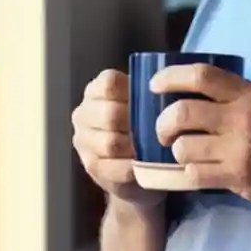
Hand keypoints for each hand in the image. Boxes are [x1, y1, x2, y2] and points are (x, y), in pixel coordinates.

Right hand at [71, 69, 164, 210]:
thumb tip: (168, 92)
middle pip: (110, 115)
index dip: (133, 94)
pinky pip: (112, 168)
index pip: (109, 83)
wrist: (135, 166)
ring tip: (152, 148)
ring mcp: (83, 141)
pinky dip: (132, 168)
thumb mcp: (144, 104)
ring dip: (135, 147)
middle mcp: (83, 113)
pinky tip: (143, 165)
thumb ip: (147, 95)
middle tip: (158, 131)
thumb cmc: (143, 126)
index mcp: (96, 90)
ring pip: (110, 143)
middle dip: (136, 124)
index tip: (151, 104)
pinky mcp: (90, 167)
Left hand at [151, 63, 250, 216]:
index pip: (200, 75)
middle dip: (162, 124)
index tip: (154, 85)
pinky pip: (196, 174)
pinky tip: (198, 173)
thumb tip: (194, 96)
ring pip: (184, 147)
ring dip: (178, 153)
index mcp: (249, 93)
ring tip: (185, 156)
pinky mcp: (239, 176)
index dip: (170, 77)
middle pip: (181, 112)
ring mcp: (239, 148)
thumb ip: (235, 99)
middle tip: (163, 133)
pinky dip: (189, 175)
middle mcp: (242, 116)